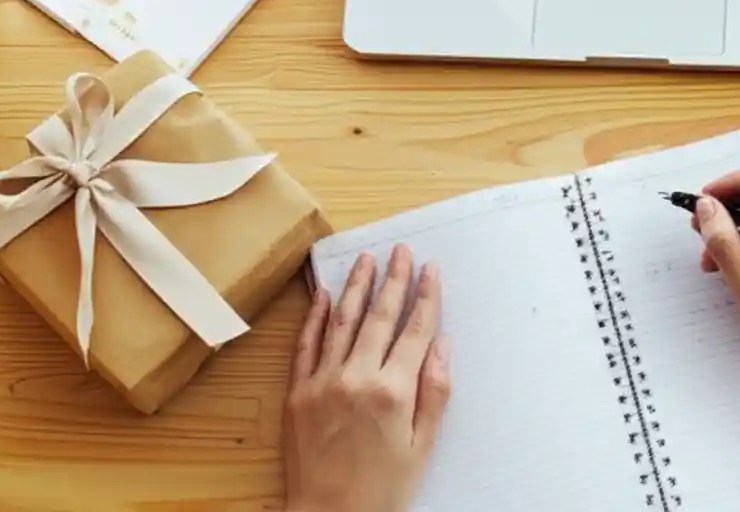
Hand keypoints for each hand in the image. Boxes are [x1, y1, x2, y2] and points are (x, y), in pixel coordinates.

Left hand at [282, 245, 449, 511]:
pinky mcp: (298, 392)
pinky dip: (315, 317)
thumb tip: (441, 347)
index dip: (426, 297)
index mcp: (394, 391)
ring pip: (343, 322)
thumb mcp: (423, 446)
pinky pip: (307, 345)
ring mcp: (323, 382)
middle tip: (402, 252)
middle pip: (381, 318)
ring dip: (358, 288)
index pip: (415, 331)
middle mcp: (357, 378)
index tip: (431, 270)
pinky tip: (325, 295)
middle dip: (395, 280)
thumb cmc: (381, 490)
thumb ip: (435, 393)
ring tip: (367, 260)